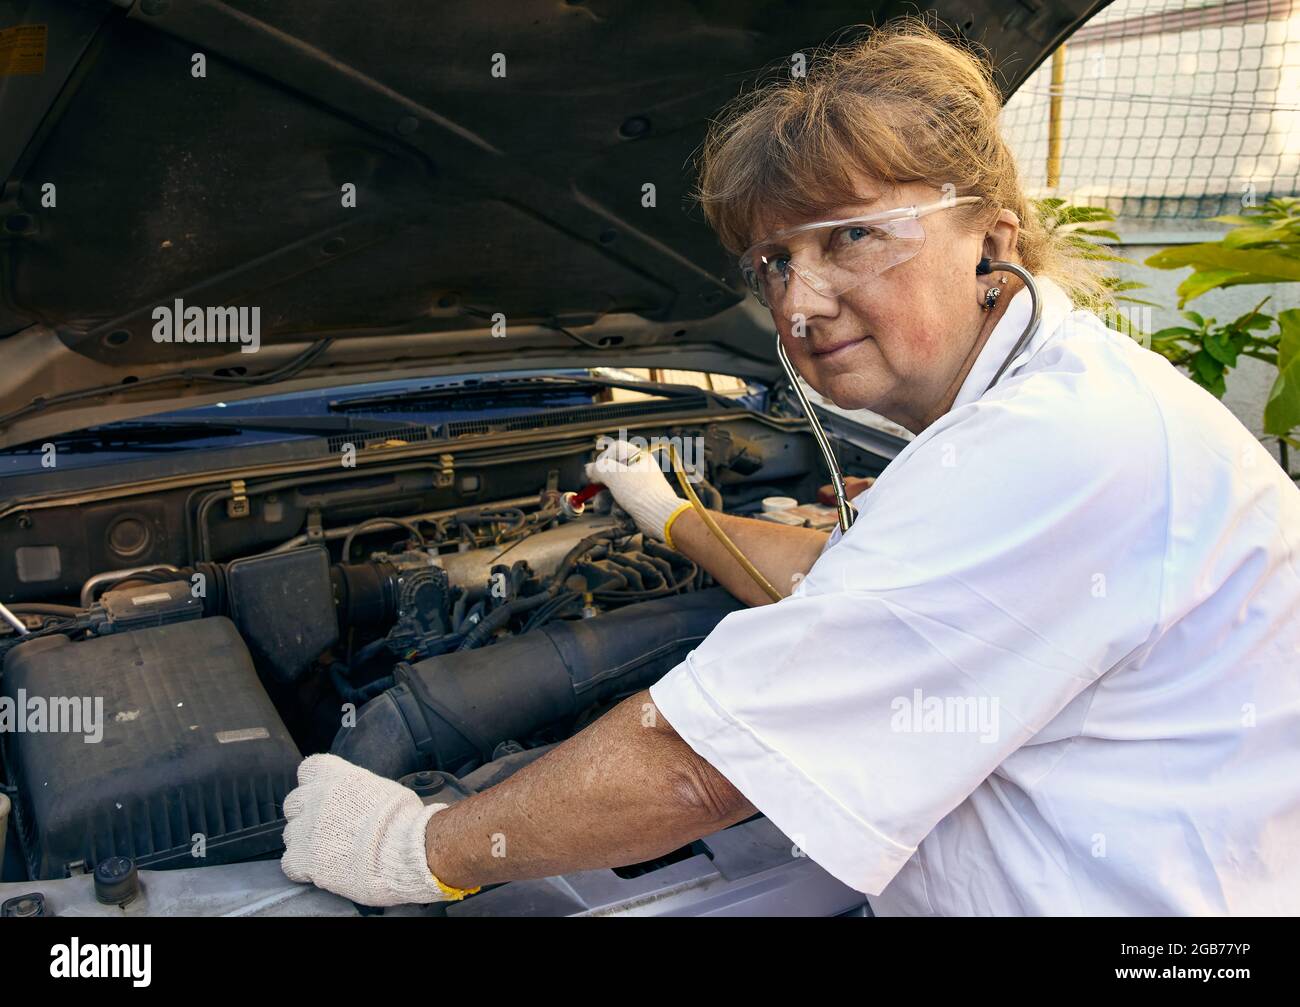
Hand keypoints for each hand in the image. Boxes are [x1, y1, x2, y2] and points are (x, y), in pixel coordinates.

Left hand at [280, 753, 454, 906]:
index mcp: (336, 776)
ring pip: (290, 834)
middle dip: (307, 814)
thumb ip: (361, 791)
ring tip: (328, 852)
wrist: (404, 850)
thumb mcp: (385, 789)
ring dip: (305, 842)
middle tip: (327, 827)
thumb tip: (362, 800)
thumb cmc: (404, 820)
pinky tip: (321, 870)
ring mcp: (306, 829)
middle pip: (294, 803)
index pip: (309, 769)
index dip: (315, 783)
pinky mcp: (304, 860)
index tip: (326, 794)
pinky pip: (289, 864)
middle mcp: (316, 798)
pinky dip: (302, 869)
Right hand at [584, 438, 688, 540]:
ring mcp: (641, 489)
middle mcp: (640, 472)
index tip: (596, 472)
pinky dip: (622, 515)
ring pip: (615, 494)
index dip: (603, 459)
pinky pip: (623, 507)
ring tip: (618, 512)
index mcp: (639, 458)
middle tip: (596, 498)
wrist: (663, 518)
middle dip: (602, 490)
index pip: (615, 449)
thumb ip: (598, 469)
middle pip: (612, 475)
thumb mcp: (615, 475)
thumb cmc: (641, 493)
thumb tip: (588, 469)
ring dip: (612, 506)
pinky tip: (628, 520)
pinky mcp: (641, 506)